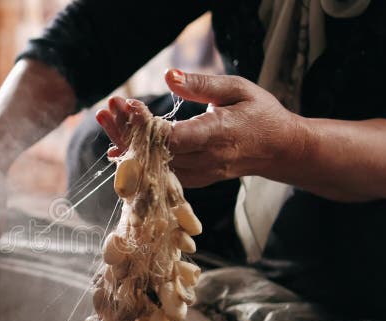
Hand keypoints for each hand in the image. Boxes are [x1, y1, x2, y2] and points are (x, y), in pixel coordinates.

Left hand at [96, 70, 306, 187]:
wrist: (279, 149)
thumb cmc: (259, 113)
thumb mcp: (236, 89)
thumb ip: (201, 85)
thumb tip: (168, 75)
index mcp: (219, 135)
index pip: (173, 136)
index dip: (145, 124)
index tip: (127, 105)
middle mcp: (207, 159)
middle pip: (156, 152)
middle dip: (127, 131)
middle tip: (106, 111)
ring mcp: (201, 174)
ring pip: (155, 165)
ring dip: (128, 144)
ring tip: (107, 121)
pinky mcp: (196, 180)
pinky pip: (161, 174)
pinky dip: (139, 159)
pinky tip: (120, 144)